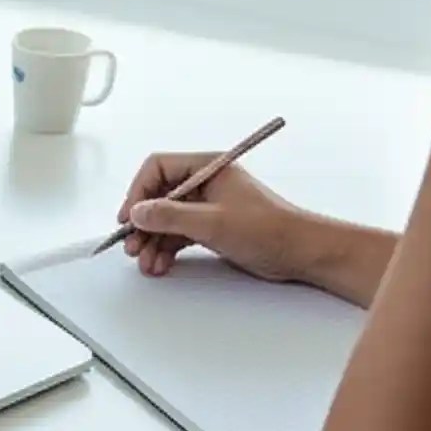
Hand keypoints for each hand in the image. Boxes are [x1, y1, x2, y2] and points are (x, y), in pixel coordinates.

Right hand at [116, 153, 306, 280]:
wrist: (300, 252)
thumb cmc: (270, 229)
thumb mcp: (213, 222)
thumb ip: (170, 216)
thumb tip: (138, 212)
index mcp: (207, 167)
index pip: (158, 169)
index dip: (139, 192)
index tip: (130, 217)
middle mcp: (204, 183)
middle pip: (157, 197)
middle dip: (143, 224)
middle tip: (133, 244)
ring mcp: (206, 206)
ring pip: (165, 219)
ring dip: (152, 241)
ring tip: (147, 262)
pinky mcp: (210, 227)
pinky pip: (177, 234)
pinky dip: (166, 249)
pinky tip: (160, 263)